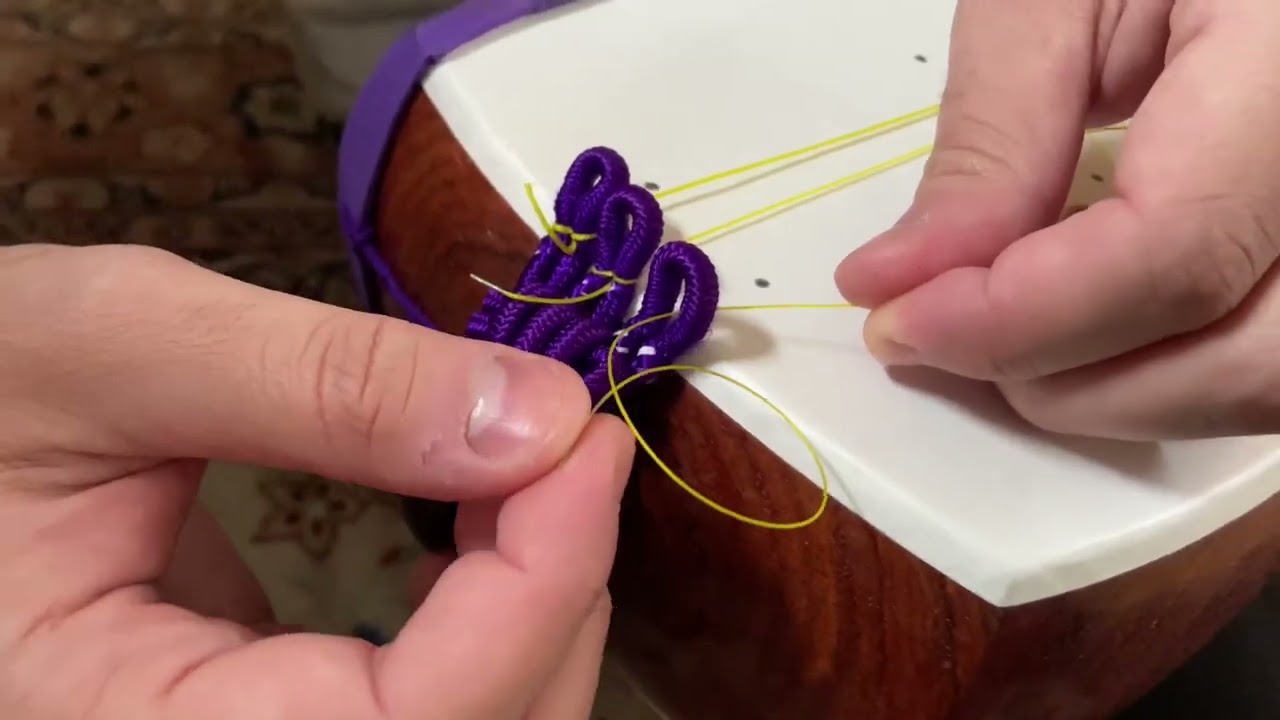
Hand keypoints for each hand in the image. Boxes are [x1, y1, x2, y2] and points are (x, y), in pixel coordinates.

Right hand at [0, 244, 632, 718]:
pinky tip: (481, 541)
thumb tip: (537, 419)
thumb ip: (324, 385)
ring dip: (540, 615)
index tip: (584, 443)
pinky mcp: (264, 718)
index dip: (530, 594)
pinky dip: (495, 630)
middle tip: (568, 444)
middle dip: (555, 601)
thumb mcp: (114, 346)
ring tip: (535, 476)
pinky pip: (426, 715)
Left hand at [836, 0, 1279, 438]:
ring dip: (1109, 387)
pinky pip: (1260, 345)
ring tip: (997, 322)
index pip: (1174, 254)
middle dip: (1063, 379)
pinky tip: (1076, 308)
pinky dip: (1157, 360)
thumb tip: (898, 282)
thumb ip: (991, 142)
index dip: (1019, 319)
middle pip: (1240, 360)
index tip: (897, 321)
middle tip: (936, 328)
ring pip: (1259, 379)